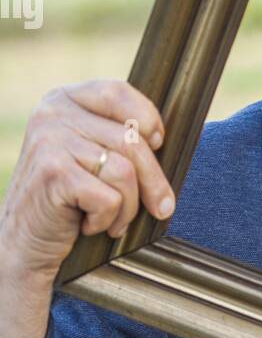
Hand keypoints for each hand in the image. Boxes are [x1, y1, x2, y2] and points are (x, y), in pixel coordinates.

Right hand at [0, 78, 173, 285]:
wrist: (22, 244)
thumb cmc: (66, 201)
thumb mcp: (87, 156)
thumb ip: (114, 135)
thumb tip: (163, 137)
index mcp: (61, 100)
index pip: (117, 92)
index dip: (147, 117)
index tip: (159, 143)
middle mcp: (52, 114)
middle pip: (131, 139)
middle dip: (153, 181)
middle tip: (163, 208)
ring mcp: (50, 142)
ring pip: (124, 171)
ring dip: (128, 208)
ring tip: (111, 220)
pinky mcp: (53, 174)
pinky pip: (110, 198)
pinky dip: (107, 220)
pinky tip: (87, 225)